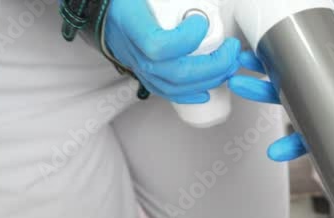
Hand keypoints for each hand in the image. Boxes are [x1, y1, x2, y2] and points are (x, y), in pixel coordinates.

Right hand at [104, 0, 241, 102]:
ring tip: (229, 64)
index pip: (160, 46)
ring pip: (176, 86)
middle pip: (177, 72)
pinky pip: (167, 92)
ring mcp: (139, 67)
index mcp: (131, 25)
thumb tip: (199, 4)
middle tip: (231, 48)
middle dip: (214, 64)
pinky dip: (190, 94)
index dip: (187, 39)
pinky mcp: (145, 75)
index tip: (202, 22)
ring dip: (210, 78)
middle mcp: (134, 52)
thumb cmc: (125, 1)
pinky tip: (207, 90)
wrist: (101, 11)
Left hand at [228, 0, 333, 161]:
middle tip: (244, 87)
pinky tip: (251, 55)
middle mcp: (331, 85)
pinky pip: (282, 62)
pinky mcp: (306, 52)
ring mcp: (316, 70)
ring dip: (259, 78)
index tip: (282, 148)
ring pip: (284, 83)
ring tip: (241, 67)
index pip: (326, 124)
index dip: (304, 140)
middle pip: (296, 102)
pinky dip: (264, 60)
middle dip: (267, 97)